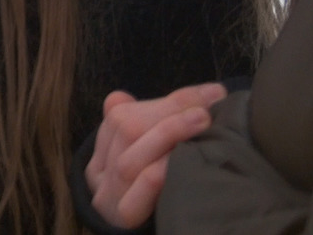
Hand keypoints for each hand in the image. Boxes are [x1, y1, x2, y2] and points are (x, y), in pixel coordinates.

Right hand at [85, 82, 227, 229]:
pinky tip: (183, 161)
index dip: (168, 100)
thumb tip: (144, 95)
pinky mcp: (124, 217)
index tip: (212, 93)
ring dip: (166, 134)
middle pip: (125, 131)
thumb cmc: (152, 196)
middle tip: (207, 106)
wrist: (147, 232)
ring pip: (129, 160)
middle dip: (169, 112)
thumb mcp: (145, 158)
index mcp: (102, 152)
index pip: (123, 115)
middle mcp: (100, 172)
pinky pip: (138, 192)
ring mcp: (109, 197)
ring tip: (202, 120)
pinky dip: (159, 173)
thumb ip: (147, 129)